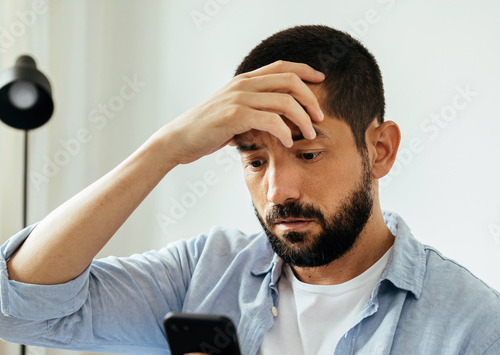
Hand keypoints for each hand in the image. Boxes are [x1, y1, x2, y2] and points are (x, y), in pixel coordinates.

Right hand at [153, 60, 325, 165]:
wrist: (178, 139)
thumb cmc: (204, 131)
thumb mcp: (230, 115)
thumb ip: (250, 112)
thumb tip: (268, 123)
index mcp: (244, 81)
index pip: (282, 67)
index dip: (305, 71)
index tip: (320, 83)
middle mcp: (244, 85)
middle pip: (290, 81)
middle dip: (311, 98)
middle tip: (319, 117)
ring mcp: (239, 99)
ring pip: (285, 101)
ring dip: (303, 118)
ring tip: (308, 134)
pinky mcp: (235, 116)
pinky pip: (271, 120)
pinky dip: (284, 132)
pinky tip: (287, 143)